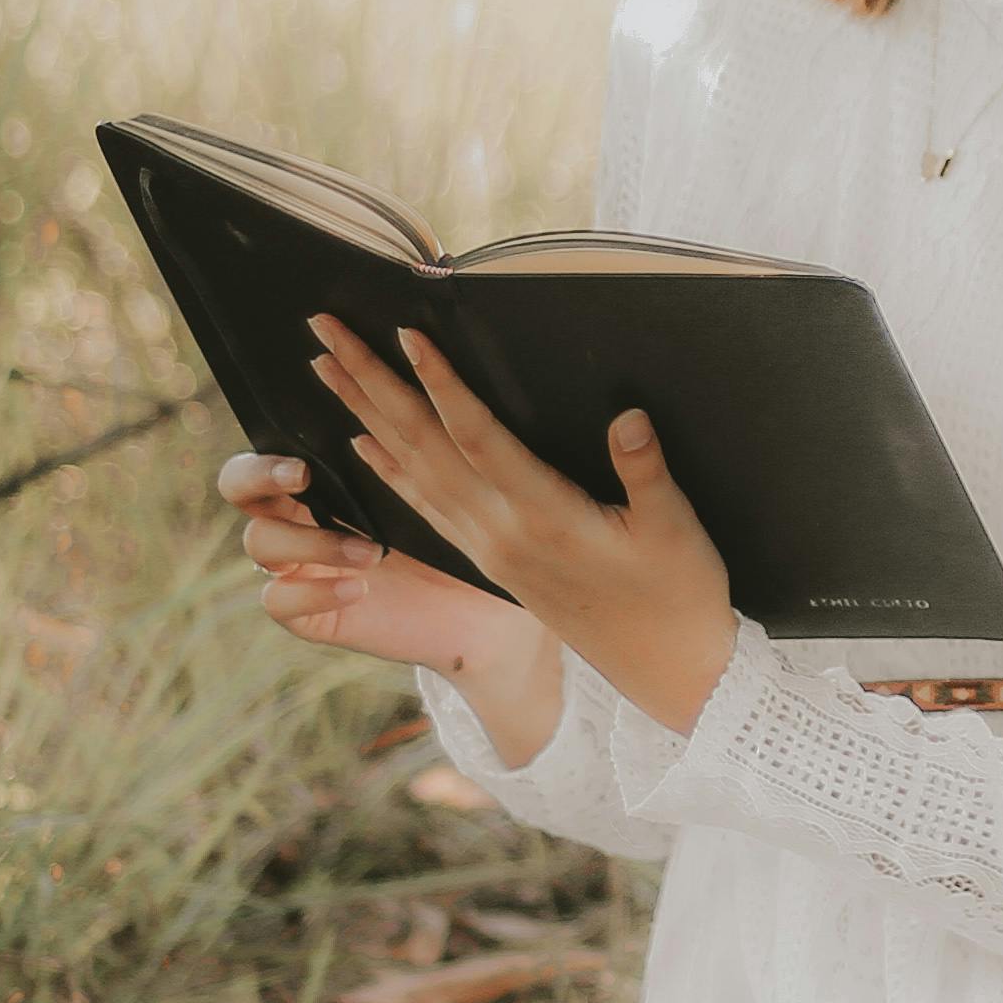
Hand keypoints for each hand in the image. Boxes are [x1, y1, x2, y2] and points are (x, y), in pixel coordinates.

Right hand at [217, 445, 541, 681]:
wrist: (475, 612)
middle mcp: (295, 517)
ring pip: (259, 542)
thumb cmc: (459, 539)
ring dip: (313, 541)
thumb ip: (405, 444)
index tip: (307, 458)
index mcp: (320, 480)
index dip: (271, 448)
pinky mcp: (303, 614)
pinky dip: (316, 592)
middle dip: (260, 475)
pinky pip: (278, 601)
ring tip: (373, 553)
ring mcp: (294, 567)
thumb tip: (404, 371)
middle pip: (237, 486)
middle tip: (304, 478)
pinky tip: (359, 588)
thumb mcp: (436, 488)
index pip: (268, 448)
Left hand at [303, 312, 739, 730]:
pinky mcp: (490, 561)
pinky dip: (389, 469)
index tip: (406, 334)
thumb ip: (646, 471)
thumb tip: (629, 417)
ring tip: (326, 370)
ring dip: (364, 415)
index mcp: (544, 517)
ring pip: (411, 470)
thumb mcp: (676, 529)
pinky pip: (424, 506)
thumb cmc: (678, 594)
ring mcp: (488, 549)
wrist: (666, 671)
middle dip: (371, 385)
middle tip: (324, 331)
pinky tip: (362, 442)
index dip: (441, 384)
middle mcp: (500, 532)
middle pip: (421, 446)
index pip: (477, 438)